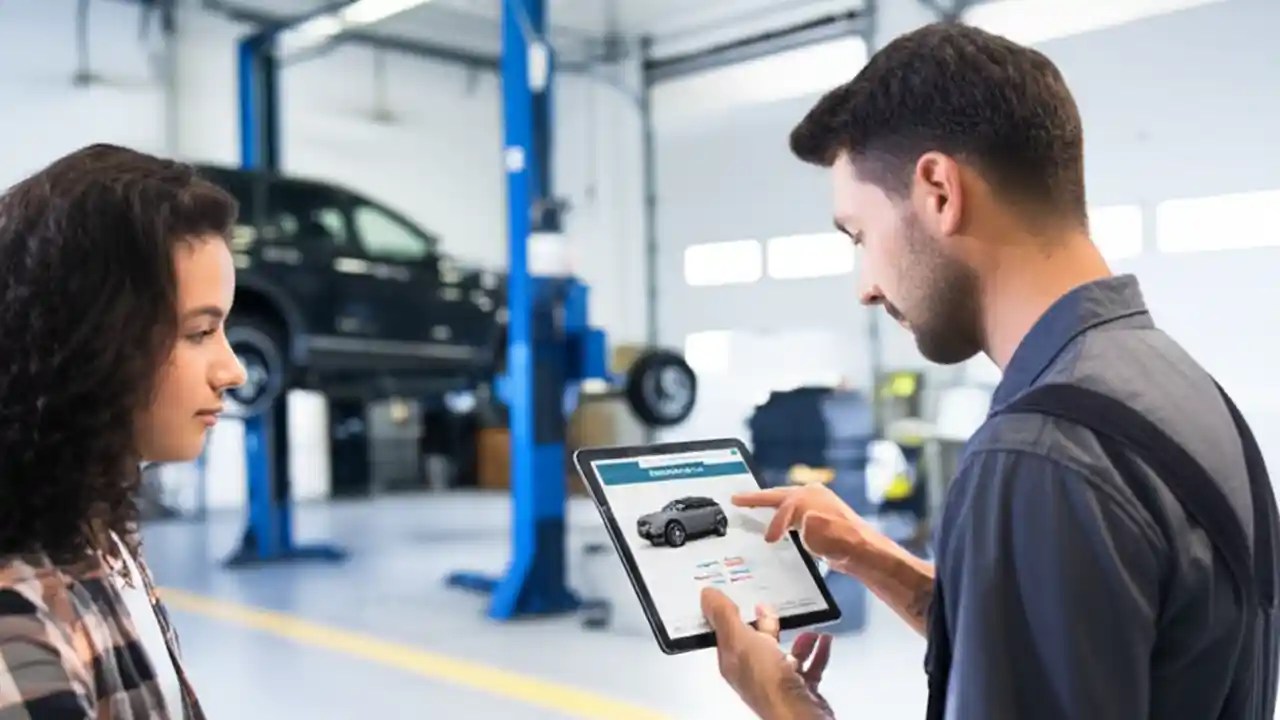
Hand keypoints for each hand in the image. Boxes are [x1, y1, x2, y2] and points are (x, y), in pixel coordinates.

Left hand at [702, 588, 833, 719]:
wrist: (800, 711)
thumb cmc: (768, 681)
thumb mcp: (740, 640)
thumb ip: (725, 616)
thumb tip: (707, 596)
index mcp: (734, 663)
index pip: (728, 635)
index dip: (731, 615)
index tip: (736, 597)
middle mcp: (755, 674)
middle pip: (758, 643)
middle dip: (765, 624)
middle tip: (771, 606)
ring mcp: (780, 682)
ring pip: (786, 655)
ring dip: (796, 638)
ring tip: (804, 624)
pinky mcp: (802, 689)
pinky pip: (810, 665)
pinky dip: (817, 651)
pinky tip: (823, 640)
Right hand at [732, 485, 881, 577]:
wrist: (864, 553)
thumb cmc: (844, 542)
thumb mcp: (817, 530)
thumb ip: (799, 522)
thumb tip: (788, 524)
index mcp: (810, 495)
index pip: (781, 504)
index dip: (772, 522)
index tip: (768, 539)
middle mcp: (813, 495)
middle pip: (778, 495)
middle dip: (757, 499)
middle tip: (737, 498)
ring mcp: (816, 506)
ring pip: (785, 503)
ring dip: (769, 507)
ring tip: (751, 506)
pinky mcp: (820, 520)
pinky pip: (793, 514)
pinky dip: (781, 518)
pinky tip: (777, 526)